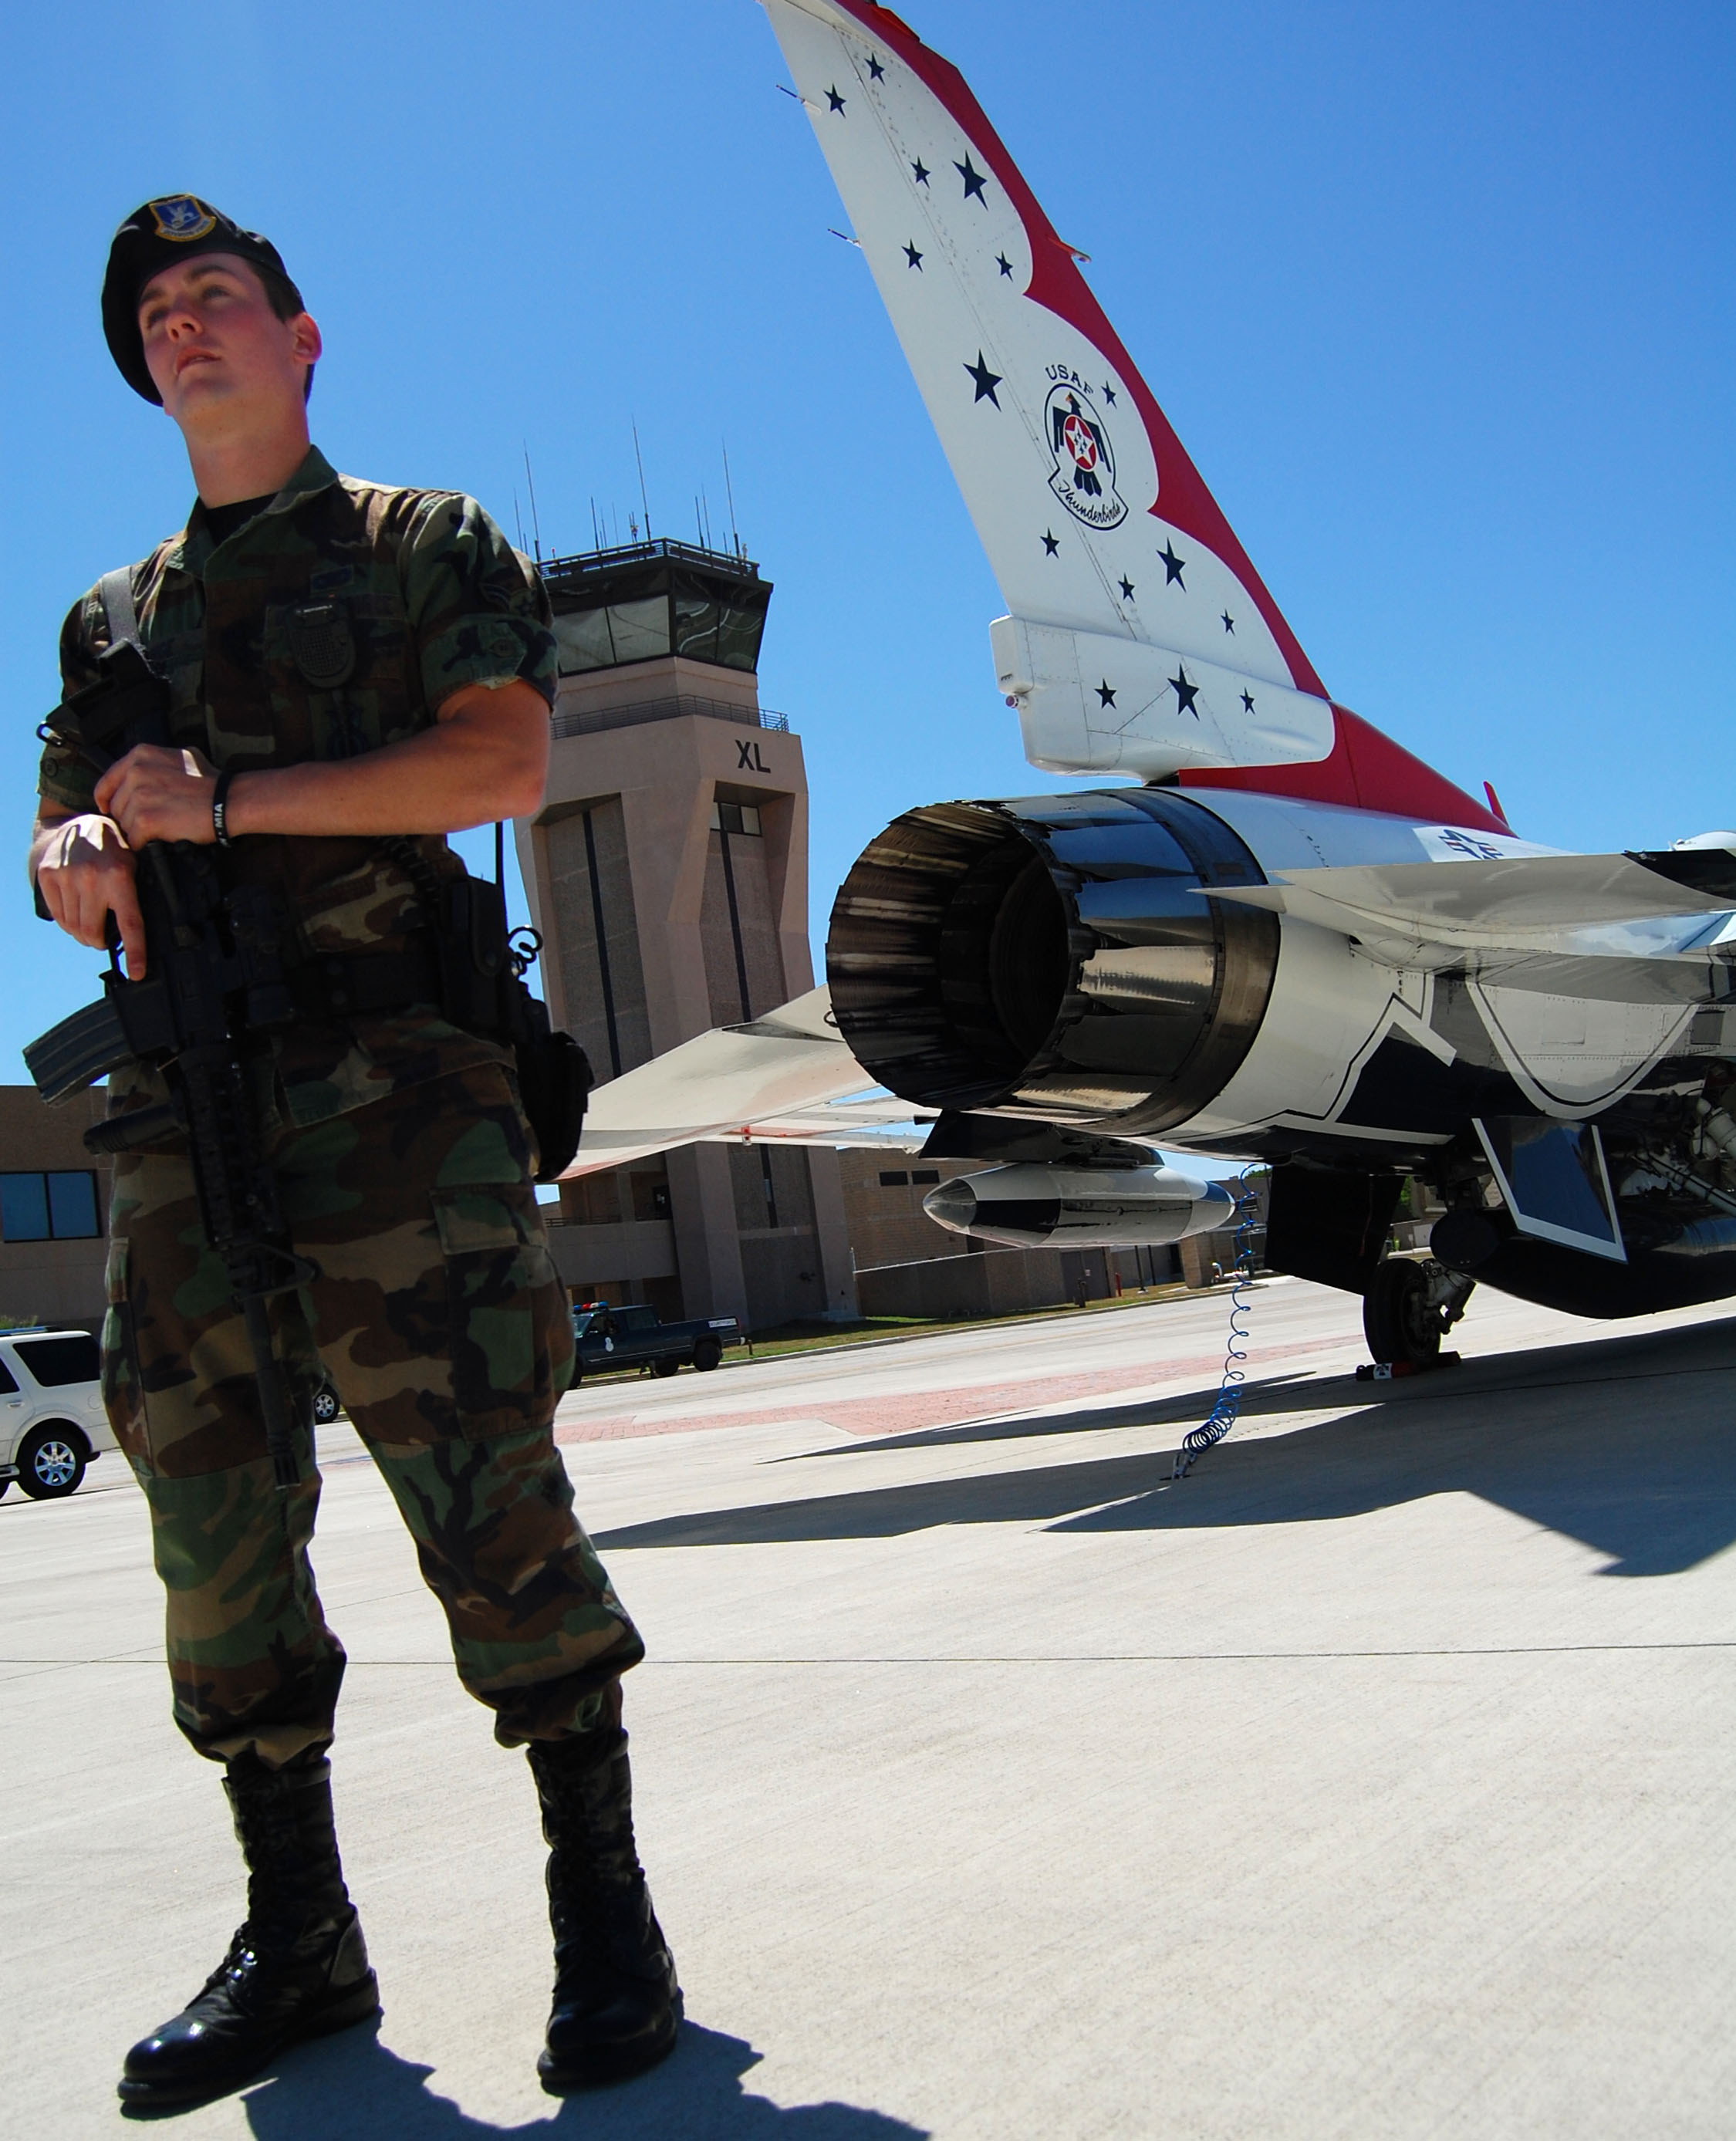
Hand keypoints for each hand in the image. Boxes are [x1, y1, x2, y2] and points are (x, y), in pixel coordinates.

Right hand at [34, 813, 147, 976]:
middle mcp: (92, 879)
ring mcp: (67, 877)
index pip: (129, 924)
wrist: (78, 823)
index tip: (136, 972)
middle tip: (104, 938)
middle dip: (100, 942)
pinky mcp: (49, 877)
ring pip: (74, 928)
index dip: (134, 952)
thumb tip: (153, 929)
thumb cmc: (113, 848)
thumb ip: (136, 893)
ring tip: (91, 923)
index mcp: (120, 877)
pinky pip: (58, 916)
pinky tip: (76, 914)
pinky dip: (68, 923)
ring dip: (83, 934)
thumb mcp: (134, 864)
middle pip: (94, 933)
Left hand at [94, 743, 218, 848]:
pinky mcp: (145, 820)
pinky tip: (162, 837)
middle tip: (151, 821)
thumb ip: (154, 762)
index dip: (107, 798)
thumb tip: (139, 773)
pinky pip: (133, 839)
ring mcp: (138, 796)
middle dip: (129, 816)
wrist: (227, 801)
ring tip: (162, 828)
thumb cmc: (210, 782)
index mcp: (140, 755)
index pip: (108, 780)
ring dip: (139, 831)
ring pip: (124, 823)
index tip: (108, 808)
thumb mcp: (180, 756)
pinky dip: (145, 843)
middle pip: (116, 805)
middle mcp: (135, 772)